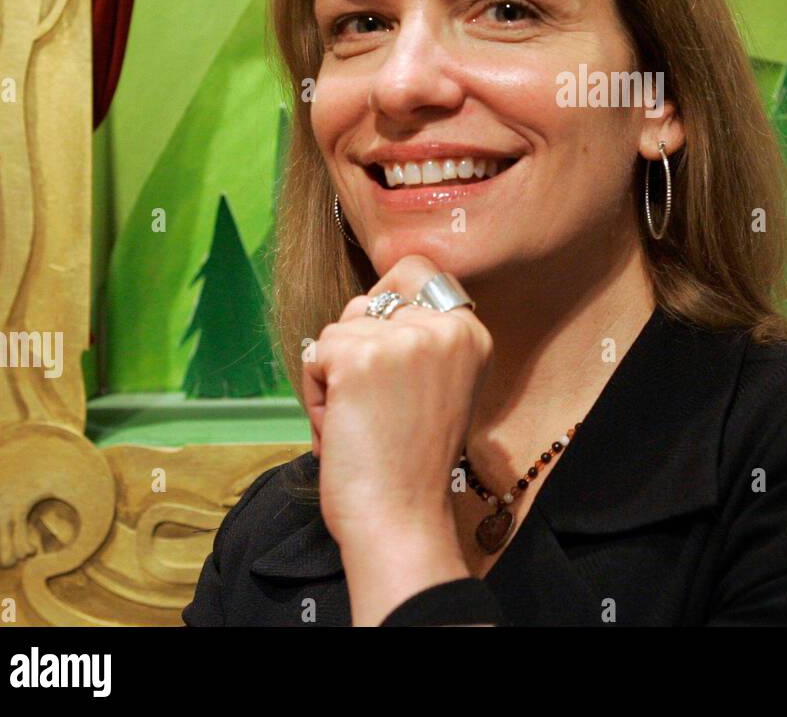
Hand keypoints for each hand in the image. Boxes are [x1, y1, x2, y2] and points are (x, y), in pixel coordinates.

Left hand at [302, 255, 492, 615]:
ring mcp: (403, 339)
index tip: (388, 356)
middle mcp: (445, 327)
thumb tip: (374, 300)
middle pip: (370, 302)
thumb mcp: (441, 383)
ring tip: (359, 420)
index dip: (388, 301)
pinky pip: (315, 354)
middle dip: (356, 349)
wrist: (400, 516)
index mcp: (472, 332)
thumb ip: (423, 339)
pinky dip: (314, 393)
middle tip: (376, 406)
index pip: (417, 270)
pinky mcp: (359, 357)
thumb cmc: (411, 461)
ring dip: (333, 375)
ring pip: (339, 329)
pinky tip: (340, 427)